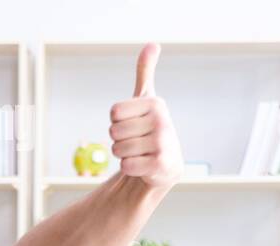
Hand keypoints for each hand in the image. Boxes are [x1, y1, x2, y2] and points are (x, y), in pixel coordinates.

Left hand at [109, 43, 182, 190]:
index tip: (132, 124)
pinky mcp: (158, 164)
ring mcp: (161, 142)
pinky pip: (126, 166)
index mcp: (154, 103)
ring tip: (140, 152)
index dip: (116, 121)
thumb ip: (145, 73)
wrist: (165, 163)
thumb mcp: (146, 99)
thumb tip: (152, 44)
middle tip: (136, 141)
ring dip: (123, 155)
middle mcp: (161, 120)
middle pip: (113, 132)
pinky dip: (129, 168)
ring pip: (118, 150)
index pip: (114, 112)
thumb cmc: (149, 129)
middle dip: (119, 140)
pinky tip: (143, 165)